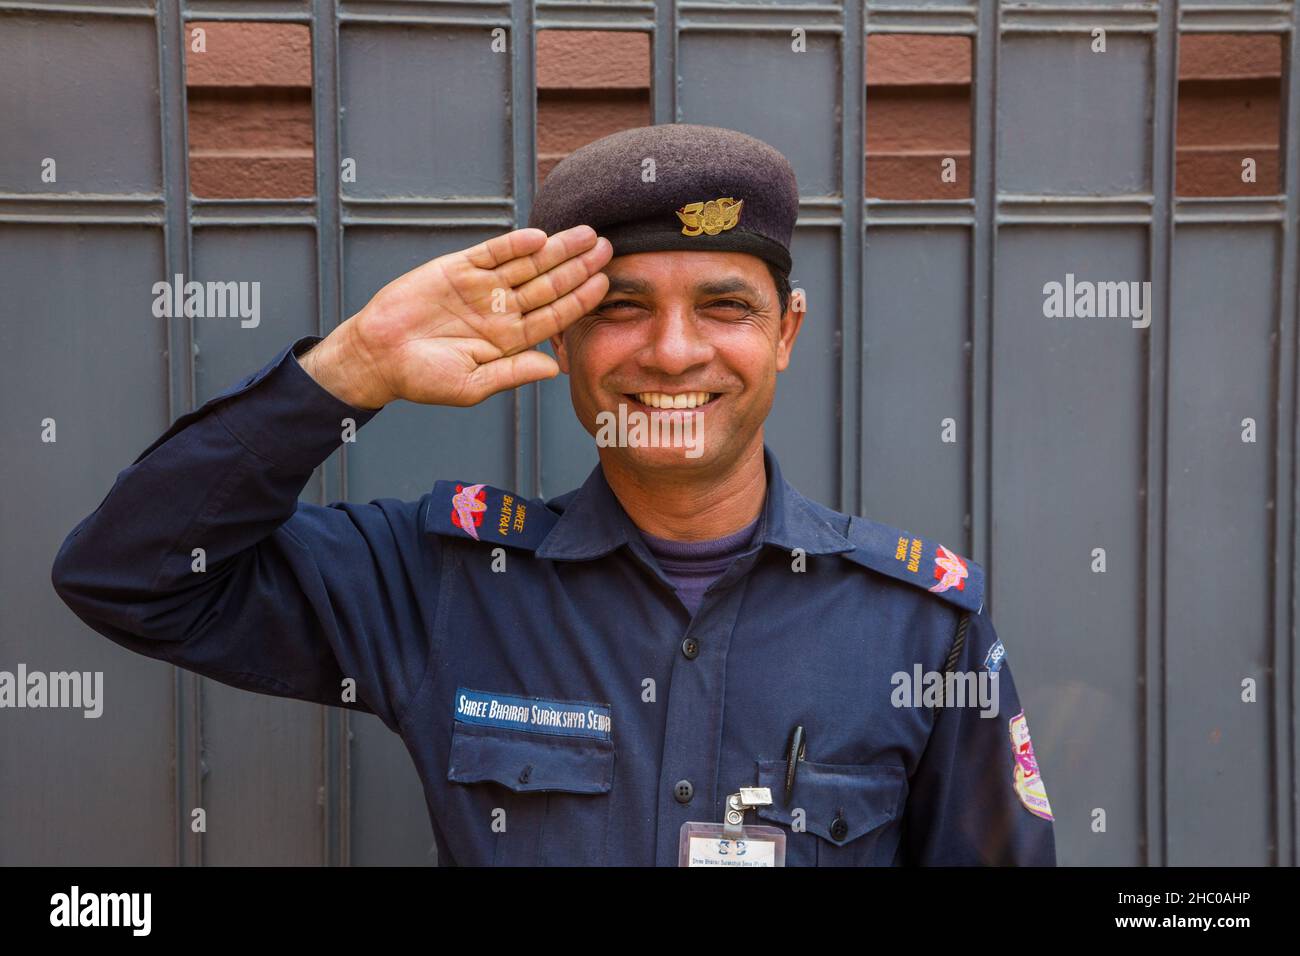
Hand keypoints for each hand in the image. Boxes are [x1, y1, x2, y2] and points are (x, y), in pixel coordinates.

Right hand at [300, 225, 611, 408]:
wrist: (376, 356)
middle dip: (578, 267)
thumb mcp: (471, 385)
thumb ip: (513, 373)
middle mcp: (501, 310)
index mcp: (509, 340)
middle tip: (608, 249)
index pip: (554, 317)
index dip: (580, 300)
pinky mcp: (458, 268)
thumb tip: (554, 368)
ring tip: (585, 234)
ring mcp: (481, 287)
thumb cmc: (421, 378)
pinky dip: (514, 244)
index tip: (605, 284)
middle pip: (548, 285)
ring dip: (556, 249)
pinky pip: (492, 252)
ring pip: (527, 264)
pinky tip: (539, 236)